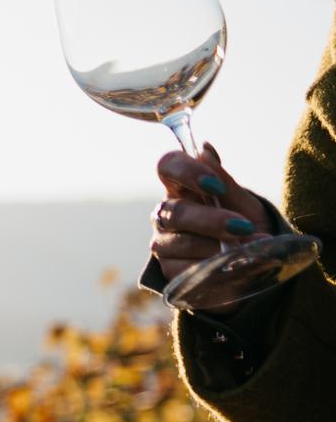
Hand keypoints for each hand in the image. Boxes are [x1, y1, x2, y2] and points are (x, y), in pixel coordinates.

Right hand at [149, 144, 275, 287]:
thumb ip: (224, 181)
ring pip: (179, 242)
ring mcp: (164, 243)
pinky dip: (212, 268)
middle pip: (173, 211)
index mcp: (182, 188)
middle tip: (243, 227)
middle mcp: (166, 214)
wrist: (258, 265)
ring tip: (247, 250)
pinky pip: (183, 269)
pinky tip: (231, 266)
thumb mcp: (244, 203)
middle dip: (210, 220)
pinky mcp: (169, 271)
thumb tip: (204, 149)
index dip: (186, 172)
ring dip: (216, 247)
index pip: (168, 166)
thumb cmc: (247, 228)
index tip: (213, 186)